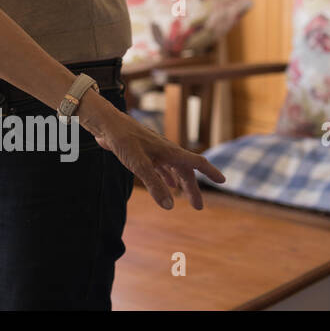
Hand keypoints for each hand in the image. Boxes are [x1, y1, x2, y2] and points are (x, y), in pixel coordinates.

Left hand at [85, 105, 226, 210]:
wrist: (105, 123)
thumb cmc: (123, 140)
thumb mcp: (139, 165)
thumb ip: (154, 185)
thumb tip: (169, 206)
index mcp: (170, 151)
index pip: (197, 162)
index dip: (211, 172)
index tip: (223, 181)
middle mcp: (166, 150)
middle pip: (185, 170)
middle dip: (192, 188)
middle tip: (198, 207)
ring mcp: (155, 150)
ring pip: (173, 169)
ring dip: (180, 183)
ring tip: (184, 197)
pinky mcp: (143, 151)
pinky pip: (161, 166)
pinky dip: (166, 176)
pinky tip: (167, 184)